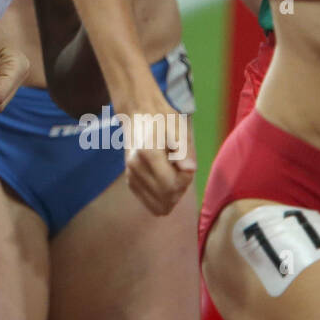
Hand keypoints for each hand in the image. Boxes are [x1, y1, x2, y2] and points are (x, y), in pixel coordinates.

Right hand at [118, 90, 195, 214]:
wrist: (139, 113)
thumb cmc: (163, 118)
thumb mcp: (179, 127)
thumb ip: (185, 149)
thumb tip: (190, 170)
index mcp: (147, 152)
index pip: (170, 186)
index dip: (185, 181)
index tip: (187, 166)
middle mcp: (135, 166)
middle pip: (165, 199)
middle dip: (180, 189)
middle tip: (182, 169)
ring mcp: (130, 175)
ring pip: (158, 205)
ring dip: (172, 195)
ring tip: (173, 173)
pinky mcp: (130, 182)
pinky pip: (151, 203)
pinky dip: (163, 197)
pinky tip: (166, 179)